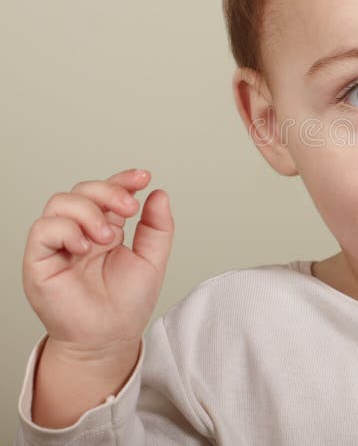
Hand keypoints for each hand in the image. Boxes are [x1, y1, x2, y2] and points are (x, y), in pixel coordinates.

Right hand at [22, 168, 174, 357]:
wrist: (110, 338)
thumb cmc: (127, 304)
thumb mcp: (153, 259)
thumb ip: (157, 227)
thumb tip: (158, 193)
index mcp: (105, 228)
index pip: (107, 192)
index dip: (122, 179)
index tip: (144, 177)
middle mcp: (80, 232)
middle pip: (83, 190)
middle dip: (109, 191)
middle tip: (129, 209)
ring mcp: (58, 245)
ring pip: (60, 202)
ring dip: (89, 211)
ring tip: (109, 237)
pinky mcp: (40, 262)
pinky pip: (43, 230)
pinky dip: (66, 229)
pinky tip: (86, 245)